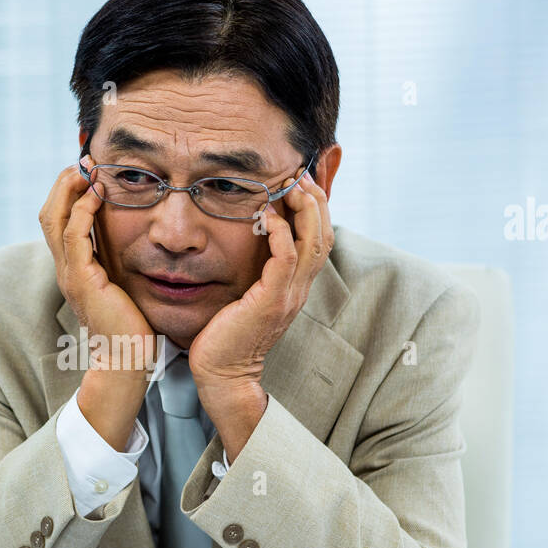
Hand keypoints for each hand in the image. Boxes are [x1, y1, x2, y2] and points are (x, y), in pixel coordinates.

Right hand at [39, 165, 157, 367]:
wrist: (127, 359)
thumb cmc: (132, 326)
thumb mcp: (125, 285)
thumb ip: (122, 262)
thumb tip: (140, 240)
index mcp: (74, 268)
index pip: (59, 220)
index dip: (68, 192)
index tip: (89, 171)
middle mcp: (66, 268)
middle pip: (48, 213)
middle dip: (64, 182)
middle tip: (85, 160)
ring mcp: (70, 274)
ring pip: (55, 217)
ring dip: (70, 188)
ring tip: (88, 168)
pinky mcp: (83, 279)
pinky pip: (75, 235)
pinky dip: (83, 210)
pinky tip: (98, 194)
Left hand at [187, 175, 333, 389]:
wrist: (223, 374)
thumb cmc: (227, 337)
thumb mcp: (247, 297)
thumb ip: (256, 272)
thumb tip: (250, 242)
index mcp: (295, 287)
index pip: (319, 240)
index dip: (317, 209)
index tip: (303, 181)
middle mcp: (298, 290)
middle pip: (323, 236)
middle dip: (316, 200)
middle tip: (301, 173)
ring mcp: (288, 296)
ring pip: (311, 243)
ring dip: (305, 209)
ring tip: (293, 184)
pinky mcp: (270, 302)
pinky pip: (285, 260)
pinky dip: (282, 233)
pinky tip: (270, 215)